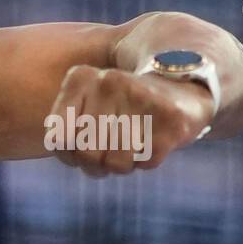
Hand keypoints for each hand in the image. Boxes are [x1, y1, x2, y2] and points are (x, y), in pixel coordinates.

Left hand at [46, 65, 215, 176]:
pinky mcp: (172, 119)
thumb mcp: (83, 108)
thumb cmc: (120, 108)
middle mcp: (110, 81)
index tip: (79, 148)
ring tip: (131, 145)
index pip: (57, 138)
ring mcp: (142, 97)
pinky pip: (145, 163)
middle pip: (86, 154)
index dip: (67, 154)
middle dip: (95, 164)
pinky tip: (153, 140)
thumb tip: (70, 155)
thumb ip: (61, 133)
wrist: (184, 82)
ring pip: (115, 163)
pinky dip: (146, 162)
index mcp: (81, 78)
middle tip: (108, 151)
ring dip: (122, 165)